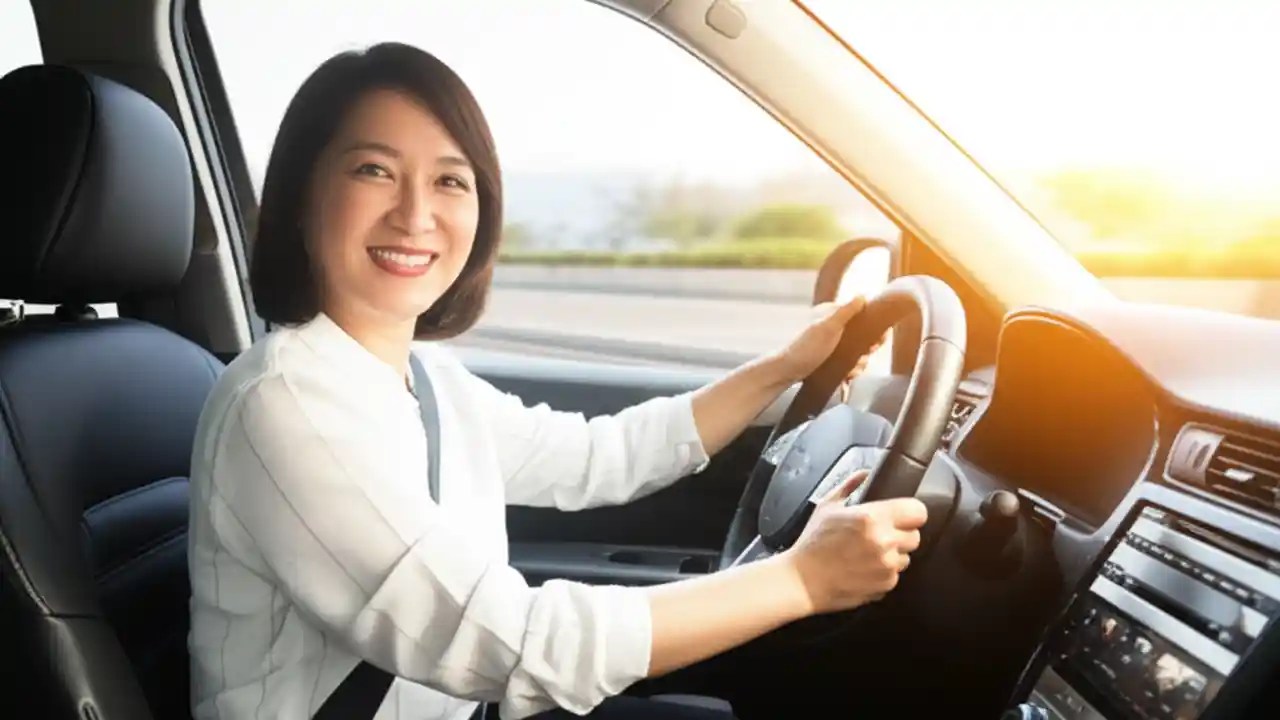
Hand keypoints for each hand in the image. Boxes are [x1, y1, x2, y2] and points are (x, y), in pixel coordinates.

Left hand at [771, 297, 884, 383]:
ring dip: (858, 362)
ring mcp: (830, 343)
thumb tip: (862, 295)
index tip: (879, 339)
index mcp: (831, 313)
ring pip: (856, 351)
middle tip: (864, 355)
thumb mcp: (828, 326)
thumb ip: (846, 311)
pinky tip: (847, 375)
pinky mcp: (828, 358)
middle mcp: (831, 325)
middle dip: (866, 348)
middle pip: (862, 335)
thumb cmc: (806, 347)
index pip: (862, 314)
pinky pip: (847, 362)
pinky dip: (850, 369)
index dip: (874, 327)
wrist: (786, 371)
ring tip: (851, 368)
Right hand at [782, 470, 927, 614]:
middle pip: (915, 536)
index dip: (911, 513)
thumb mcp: (827, 507)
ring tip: (868, 554)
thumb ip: (849, 486)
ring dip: (893, 555)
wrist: (803, 581)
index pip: (918, 512)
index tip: (902, 516)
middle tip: (879, 536)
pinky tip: (863, 569)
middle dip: (900, 534)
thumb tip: (865, 473)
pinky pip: (895, 575)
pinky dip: (884, 573)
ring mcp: (887, 566)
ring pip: (906, 557)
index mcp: (872, 517)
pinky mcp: (886, 585)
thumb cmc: (812, 543)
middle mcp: (884, 541)